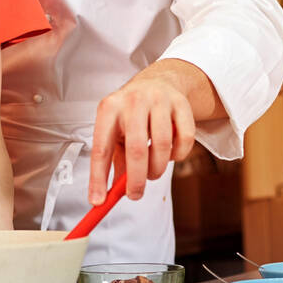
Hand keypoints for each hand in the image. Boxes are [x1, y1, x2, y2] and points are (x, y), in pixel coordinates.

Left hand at [89, 74, 195, 203]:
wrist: (159, 81)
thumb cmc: (132, 114)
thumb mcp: (116, 130)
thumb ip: (114, 160)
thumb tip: (110, 193)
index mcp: (109, 108)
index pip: (101, 148)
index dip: (98, 178)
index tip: (98, 201)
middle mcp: (133, 101)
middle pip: (136, 150)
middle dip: (135, 180)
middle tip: (134, 195)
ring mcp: (159, 100)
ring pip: (162, 147)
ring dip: (157, 169)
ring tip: (152, 171)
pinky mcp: (181, 104)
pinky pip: (184, 141)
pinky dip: (177, 156)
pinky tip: (170, 153)